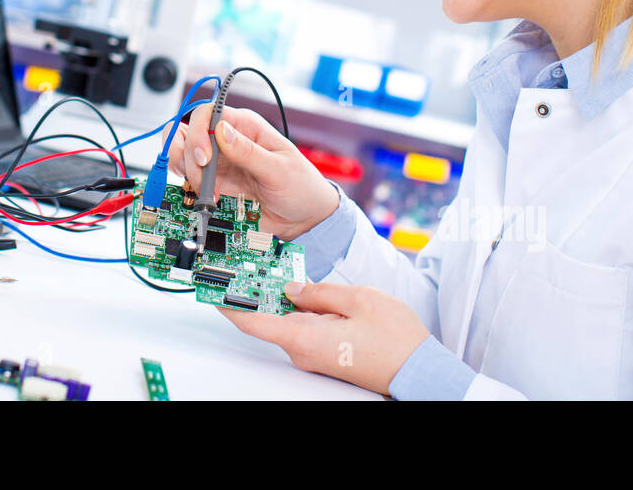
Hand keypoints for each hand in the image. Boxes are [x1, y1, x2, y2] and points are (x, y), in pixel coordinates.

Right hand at [167, 104, 338, 240]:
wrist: (304, 219)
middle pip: (185, 133)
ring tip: (206, 192)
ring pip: (181, 156)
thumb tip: (221, 130)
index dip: (198, 132)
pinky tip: (208, 201)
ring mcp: (217, 165)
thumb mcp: (280, 169)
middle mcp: (226, 142)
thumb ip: (249, 152)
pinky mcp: (213, 186)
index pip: (206, 113)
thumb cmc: (301, 186)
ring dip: (186, 174)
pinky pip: (188, 183)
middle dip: (186, 156)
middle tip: (202, 179)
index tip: (204, 158)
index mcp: (245, 127)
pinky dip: (189, 192)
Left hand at [220, 282, 430, 395]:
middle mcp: (303, 352)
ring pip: (287, 321)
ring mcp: (314, 355)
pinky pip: (303, 328)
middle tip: (247, 263)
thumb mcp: (358, 299)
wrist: (420, 370)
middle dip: (257, 292)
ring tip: (277, 271)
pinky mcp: (325, 354)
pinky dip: (299, 309)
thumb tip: (293, 288)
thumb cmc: (395, 339)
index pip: (253, 322)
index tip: (212, 286)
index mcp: (305, 338)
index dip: (228, 303)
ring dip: (281, 298)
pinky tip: (304, 291)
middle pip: (269, 319)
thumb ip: (319, 291)